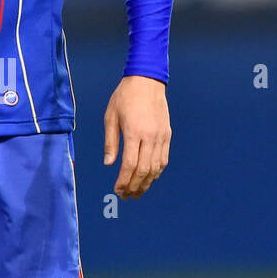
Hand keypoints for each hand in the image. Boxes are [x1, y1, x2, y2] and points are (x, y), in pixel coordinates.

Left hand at [103, 75, 170, 199]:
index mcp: (134, 132)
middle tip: (126, 196)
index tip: (117, 190)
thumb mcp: (110, 116)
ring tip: (137, 192)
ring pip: (156, 167)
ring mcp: (161, 136)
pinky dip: (156, 172)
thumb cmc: (124, 97)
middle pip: (144, 170)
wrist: (147, 81)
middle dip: (134, 186)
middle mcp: (150, 136)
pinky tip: (148, 178)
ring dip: (146, 183)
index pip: (129, 164)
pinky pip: (163, 159)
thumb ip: (110, 142)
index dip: (123, 181)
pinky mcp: (167, 135)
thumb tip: (109, 164)